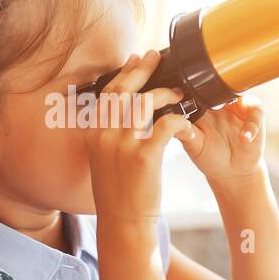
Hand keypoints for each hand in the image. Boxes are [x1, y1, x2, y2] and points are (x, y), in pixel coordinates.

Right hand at [84, 49, 194, 220]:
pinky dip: (178, 119)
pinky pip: (166, 124)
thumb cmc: (119, 192)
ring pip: (145, 103)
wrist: (123, 222)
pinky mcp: (144, 156)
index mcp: (93, 134)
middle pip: (124, 90)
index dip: (123, 74)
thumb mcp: (105, 159)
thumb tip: (125, 111)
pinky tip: (185, 122)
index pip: (108, 94)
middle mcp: (103, 135)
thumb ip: (111, 134)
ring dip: (165, 93)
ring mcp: (122, 145)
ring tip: (178, 93)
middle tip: (156, 57)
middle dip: (141, 69)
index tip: (134, 59)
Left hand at [178, 93, 265, 191]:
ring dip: (236, 101)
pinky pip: (255, 111)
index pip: (197, 90)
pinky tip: (244, 139)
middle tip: (216, 104)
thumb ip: (185, 133)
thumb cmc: (210, 157)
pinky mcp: (253, 116)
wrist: (232, 172)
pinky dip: (251, 124)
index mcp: (201, 108)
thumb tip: (173, 122)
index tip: (192, 94)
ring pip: (240, 92)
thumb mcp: (194, 146)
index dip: (194, 87)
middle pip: (219, 85)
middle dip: (217, 88)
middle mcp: (219, 104)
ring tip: (231, 119)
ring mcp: (236, 108)